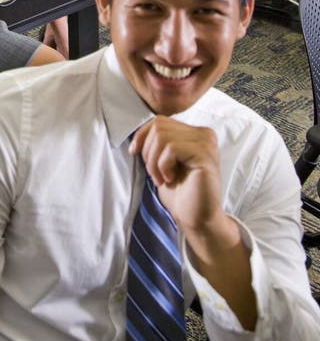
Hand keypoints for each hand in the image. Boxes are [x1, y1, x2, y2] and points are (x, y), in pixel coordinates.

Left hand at [130, 116, 226, 238]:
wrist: (196, 219)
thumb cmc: (180, 193)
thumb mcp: (162, 161)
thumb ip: (157, 142)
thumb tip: (138, 133)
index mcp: (195, 133)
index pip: (159, 120)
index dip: (142, 135)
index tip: (134, 152)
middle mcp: (204, 134)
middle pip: (158, 126)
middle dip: (148, 151)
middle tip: (155, 174)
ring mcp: (207, 143)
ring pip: (162, 136)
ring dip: (154, 161)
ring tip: (162, 178)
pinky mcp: (205, 155)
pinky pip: (172, 148)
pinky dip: (163, 165)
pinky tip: (171, 179)